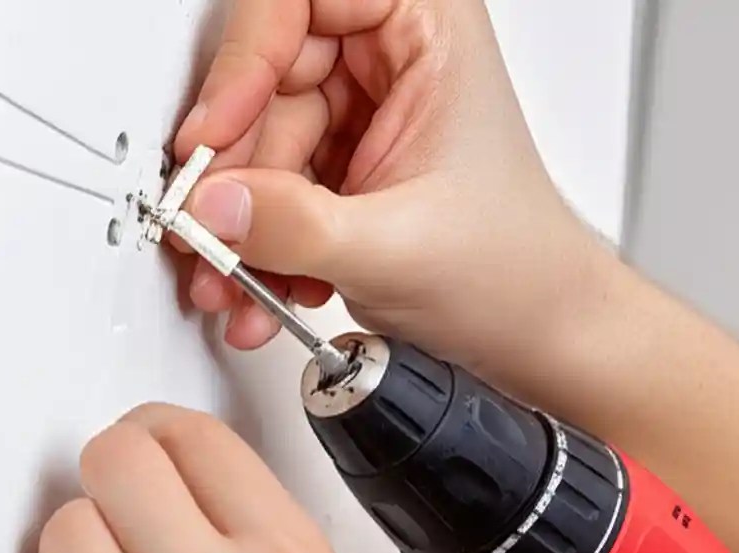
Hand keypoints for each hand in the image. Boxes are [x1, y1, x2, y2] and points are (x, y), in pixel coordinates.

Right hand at [173, 0, 614, 394]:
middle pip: (262, 81)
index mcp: (426, 31)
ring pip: (252, 145)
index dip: (249, 57)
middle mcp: (384, 62)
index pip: (302, 0)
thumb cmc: (514, 268)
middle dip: (230, 171)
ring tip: (234, 279)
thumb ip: (295, 226)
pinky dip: (249, 242)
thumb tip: (213, 205)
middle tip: (208, 226)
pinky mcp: (332, 165)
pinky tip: (261, 285)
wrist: (530, 334)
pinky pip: (260, 189)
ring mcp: (354, 114)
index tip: (218, 127)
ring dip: (231, 224)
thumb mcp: (395, 248)